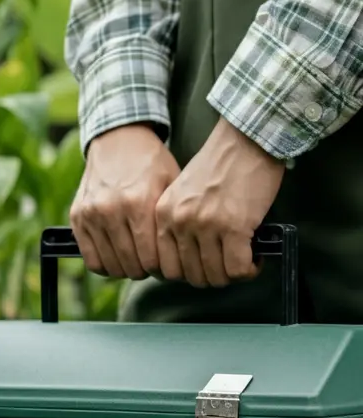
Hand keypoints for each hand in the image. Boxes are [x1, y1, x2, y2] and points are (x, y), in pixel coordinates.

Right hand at [70, 124, 180, 278]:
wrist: (118, 139)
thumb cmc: (151, 164)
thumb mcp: (171, 186)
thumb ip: (171, 223)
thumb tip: (178, 261)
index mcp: (139, 202)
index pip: (151, 258)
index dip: (162, 270)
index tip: (167, 267)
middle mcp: (111, 209)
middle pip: (130, 265)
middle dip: (145, 271)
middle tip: (153, 266)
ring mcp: (91, 213)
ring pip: (109, 265)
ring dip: (125, 270)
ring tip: (135, 261)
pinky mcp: (77, 216)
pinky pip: (90, 258)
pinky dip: (104, 265)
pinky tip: (116, 258)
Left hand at [154, 118, 284, 287]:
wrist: (246, 140)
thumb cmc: (220, 166)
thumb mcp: (183, 194)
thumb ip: (179, 223)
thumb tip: (190, 259)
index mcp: (162, 215)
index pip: (164, 267)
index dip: (187, 274)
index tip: (203, 268)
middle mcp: (178, 222)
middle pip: (189, 276)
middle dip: (211, 277)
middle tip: (228, 266)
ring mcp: (204, 226)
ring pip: (214, 276)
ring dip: (231, 275)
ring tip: (243, 262)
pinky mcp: (233, 227)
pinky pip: (238, 268)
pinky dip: (248, 270)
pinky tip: (255, 259)